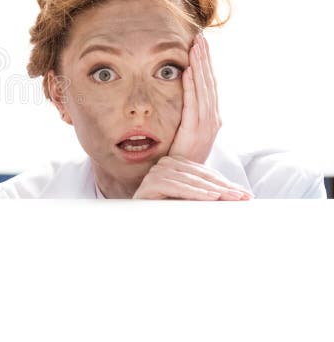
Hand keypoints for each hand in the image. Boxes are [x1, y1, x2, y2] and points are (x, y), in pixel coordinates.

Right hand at [133, 156, 251, 199]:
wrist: (139, 222)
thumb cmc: (167, 210)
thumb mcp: (192, 199)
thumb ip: (208, 192)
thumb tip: (238, 193)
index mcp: (176, 163)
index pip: (206, 173)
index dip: (226, 183)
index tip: (246, 194)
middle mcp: (166, 163)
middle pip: (201, 176)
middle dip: (224, 187)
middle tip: (243, 197)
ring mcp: (157, 171)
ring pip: (192, 181)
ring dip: (213, 190)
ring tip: (231, 198)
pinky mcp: (152, 182)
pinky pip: (178, 187)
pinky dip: (195, 192)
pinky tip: (210, 197)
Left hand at [169, 34, 220, 162]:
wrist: (184, 181)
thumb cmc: (182, 155)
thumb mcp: (188, 130)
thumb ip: (189, 113)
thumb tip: (181, 93)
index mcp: (211, 117)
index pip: (208, 84)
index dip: (205, 64)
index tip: (201, 45)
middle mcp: (212, 119)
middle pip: (209, 82)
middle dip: (204, 59)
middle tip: (200, 37)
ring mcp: (206, 125)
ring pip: (203, 89)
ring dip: (200, 66)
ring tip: (195, 47)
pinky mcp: (195, 131)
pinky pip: (193, 104)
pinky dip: (191, 87)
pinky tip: (188, 71)